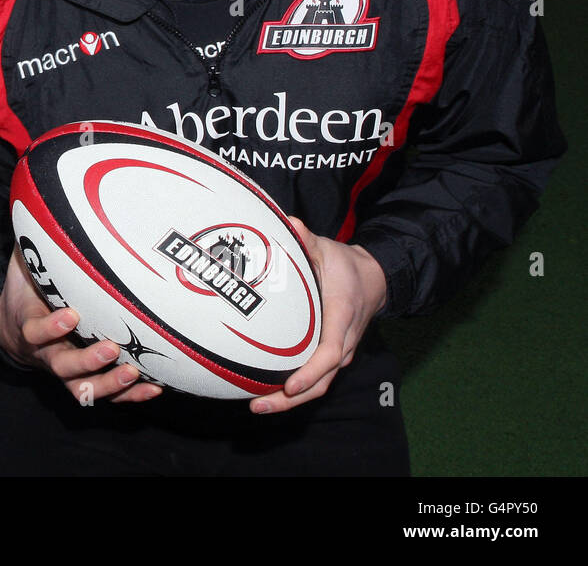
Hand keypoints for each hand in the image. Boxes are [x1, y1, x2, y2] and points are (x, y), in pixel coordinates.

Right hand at [0, 247, 160, 404]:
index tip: (70, 314)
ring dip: (109, 383)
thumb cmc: (27, 288)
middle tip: (110, 348)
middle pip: (62, 367)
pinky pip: (106, 393)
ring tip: (135, 372)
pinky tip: (154, 388)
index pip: (34, 332)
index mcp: (29, 324)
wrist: (16, 326)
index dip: (50, 328)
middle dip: (87, 361)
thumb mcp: (23, 262)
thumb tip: (39, 198)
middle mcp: (47, 352)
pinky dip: (129, 395)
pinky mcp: (85, 376)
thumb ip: (32, 240)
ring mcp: (67, 368)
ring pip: (83, 388)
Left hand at [250, 215, 386, 413]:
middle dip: (293, 398)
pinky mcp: (332, 355)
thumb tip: (290, 223)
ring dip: (291, 400)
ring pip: (319, 384)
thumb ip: (307, 238)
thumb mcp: (326, 247)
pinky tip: (267, 392)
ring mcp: (340, 351)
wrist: (372, 279)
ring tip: (257, 406)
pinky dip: (295, 390)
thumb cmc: (343, 263)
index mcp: (341, 316)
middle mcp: (344, 340)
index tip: (290, 385)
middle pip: (322, 379)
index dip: (311, 371)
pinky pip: (315, 378)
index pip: (331, 351)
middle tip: (258, 405)